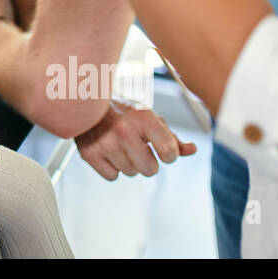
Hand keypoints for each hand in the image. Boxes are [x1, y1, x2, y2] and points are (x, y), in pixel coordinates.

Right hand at [75, 99, 196, 179]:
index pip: (169, 152)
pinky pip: (112, 176)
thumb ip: (170, 136)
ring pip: (131, 173)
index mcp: (143, 118)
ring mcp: (105, 143)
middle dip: (148, 161)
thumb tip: (191, 150)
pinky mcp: (89, 154)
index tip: (161, 149)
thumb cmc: (122, 109)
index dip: (168, 154)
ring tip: (119, 144)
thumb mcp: (149, 116)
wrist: (86, 101)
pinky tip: (108, 151)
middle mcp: (124, 131)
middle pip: (150, 170)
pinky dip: (112, 167)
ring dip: (129, 162)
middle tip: (138, 147)